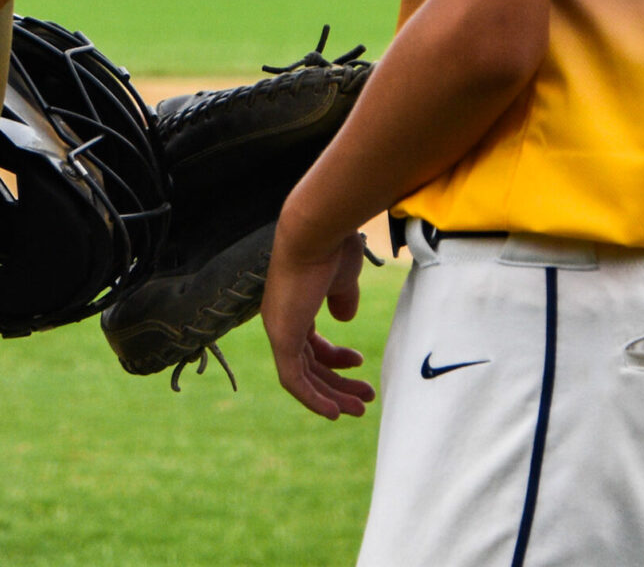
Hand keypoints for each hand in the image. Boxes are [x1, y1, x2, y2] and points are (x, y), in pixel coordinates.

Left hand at [262, 227, 374, 419]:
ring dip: (331, 395)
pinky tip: (333, 412)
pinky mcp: (281, 338)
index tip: (359, 360)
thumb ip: (343, 298)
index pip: (310, 343)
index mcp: (295, 304)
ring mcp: (279, 328)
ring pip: (303, 376)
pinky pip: (293, 380)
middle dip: (337, 383)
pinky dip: (312, 398)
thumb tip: (344, 317)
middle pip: (309, 364)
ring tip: (359, 408)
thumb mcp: (343, 278)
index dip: (335, 358)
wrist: (316, 231)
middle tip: (364, 398)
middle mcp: (282, 319)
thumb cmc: (332, 247)